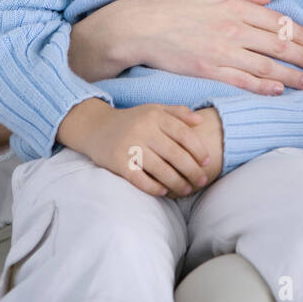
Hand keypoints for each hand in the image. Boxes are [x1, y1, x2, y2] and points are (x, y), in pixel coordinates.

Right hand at [57, 98, 211, 197]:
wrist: (96, 127)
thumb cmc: (133, 120)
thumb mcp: (154, 109)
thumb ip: (178, 112)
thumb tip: (200, 120)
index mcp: (155, 116)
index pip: (183, 134)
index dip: (198, 149)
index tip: (207, 161)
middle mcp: (143, 130)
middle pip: (174, 154)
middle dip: (192, 170)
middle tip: (202, 180)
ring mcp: (129, 146)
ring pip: (160, 169)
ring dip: (176, 182)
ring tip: (187, 189)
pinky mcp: (117, 162)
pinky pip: (139, 179)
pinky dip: (153, 187)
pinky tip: (164, 191)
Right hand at [69, 0, 302, 91]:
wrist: (137, 26)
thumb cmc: (169, 2)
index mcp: (234, 6)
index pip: (277, 22)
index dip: (301, 34)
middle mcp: (233, 29)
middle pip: (278, 45)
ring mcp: (221, 51)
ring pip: (265, 66)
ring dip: (291, 75)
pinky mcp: (208, 70)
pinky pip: (243, 80)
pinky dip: (263, 86)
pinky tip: (278, 90)